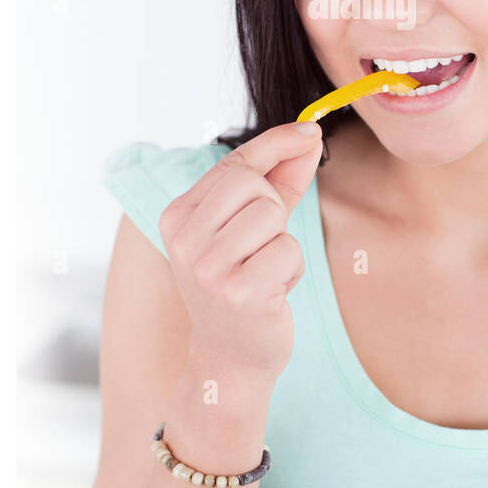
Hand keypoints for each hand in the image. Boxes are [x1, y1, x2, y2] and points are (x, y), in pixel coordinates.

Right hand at [158, 122, 322, 381]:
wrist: (230, 357)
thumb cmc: (244, 281)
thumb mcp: (253, 225)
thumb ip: (277, 179)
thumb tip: (308, 135)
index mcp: (177, 216)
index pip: (233, 164)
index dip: (275, 143)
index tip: (310, 129)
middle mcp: (184, 239)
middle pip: (252, 185)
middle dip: (272, 208)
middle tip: (260, 244)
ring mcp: (207, 268)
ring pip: (272, 216)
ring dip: (282, 243)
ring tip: (264, 271)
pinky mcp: (238, 293)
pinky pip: (288, 252)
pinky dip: (290, 270)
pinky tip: (271, 293)